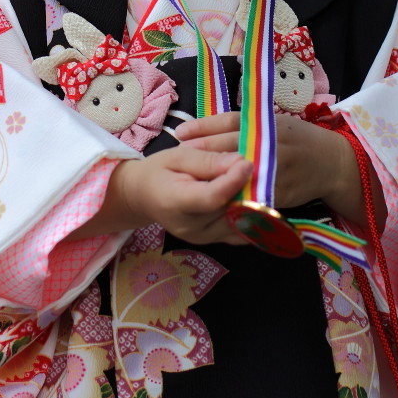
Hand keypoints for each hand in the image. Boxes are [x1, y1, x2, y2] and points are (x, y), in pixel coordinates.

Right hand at [72, 144, 253, 244]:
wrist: (143, 197)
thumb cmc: (159, 171)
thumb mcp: (177, 156)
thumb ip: (207, 160)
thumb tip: (238, 162)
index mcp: (175, 203)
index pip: (211, 198)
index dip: (233, 181)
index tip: (247, 163)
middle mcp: (190, 227)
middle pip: (228, 209)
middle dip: (245, 188)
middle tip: (254, 167)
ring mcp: (201, 238)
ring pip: (238, 222)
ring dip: (250, 202)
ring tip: (252, 180)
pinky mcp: (211, 241)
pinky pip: (239, 231)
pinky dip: (249, 215)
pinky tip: (249, 198)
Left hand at [174, 111, 369, 223]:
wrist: (331, 164)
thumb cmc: (298, 139)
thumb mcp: (274, 123)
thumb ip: (244, 126)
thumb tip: (204, 130)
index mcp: (269, 124)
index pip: (231, 122)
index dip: (204, 127)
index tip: (180, 133)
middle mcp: (272, 145)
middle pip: (230, 147)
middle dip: (202, 152)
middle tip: (178, 155)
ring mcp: (276, 171)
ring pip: (237, 174)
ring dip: (212, 177)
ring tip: (190, 178)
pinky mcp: (278, 195)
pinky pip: (250, 197)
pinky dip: (231, 198)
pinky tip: (212, 199)